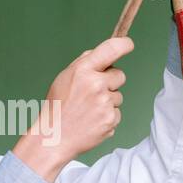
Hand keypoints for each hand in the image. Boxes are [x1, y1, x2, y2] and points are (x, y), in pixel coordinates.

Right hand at [12, 36, 133, 180]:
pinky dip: (107, 116)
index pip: (111, 49)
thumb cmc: (58, 106)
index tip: (128, 45)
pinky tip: (91, 120)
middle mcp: (96, 85)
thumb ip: (84, 63)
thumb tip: (104, 54)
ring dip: (108, 101)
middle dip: (111, 81)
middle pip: (120, 75)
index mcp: (83, 70)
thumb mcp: (64, 78)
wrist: (53, 138)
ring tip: (88, 110)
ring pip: (118, 96)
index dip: (124, 45)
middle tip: (92, 92)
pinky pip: (116, 113)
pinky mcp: (111, 120)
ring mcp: (105, 104)